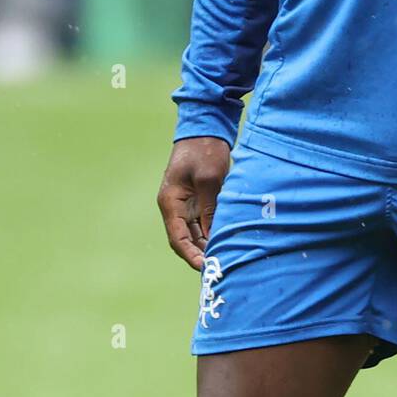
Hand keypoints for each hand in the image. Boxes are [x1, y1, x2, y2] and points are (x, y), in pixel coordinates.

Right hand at [157, 136, 230, 270]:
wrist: (206, 127)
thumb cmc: (204, 149)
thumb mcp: (209, 178)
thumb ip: (209, 207)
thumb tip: (213, 235)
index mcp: (170, 202)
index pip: (177, 238)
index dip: (190, 256)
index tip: (205, 268)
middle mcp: (175, 206)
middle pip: (185, 239)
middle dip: (200, 255)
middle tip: (220, 268)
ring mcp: (186, 203)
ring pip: (195, 233)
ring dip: (207, 246)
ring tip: (225, 259)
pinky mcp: (198, 199)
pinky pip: (203, 222)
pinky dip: (212, 233)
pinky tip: (226, 241)